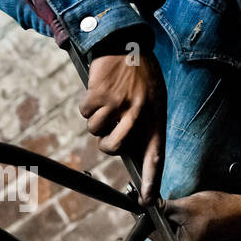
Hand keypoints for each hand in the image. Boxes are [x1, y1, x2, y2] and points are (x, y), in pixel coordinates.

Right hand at [79, 51, 165, 203]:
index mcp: (155, 116)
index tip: (147, 200)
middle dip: (105, 143)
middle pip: (113, 148)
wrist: (125, 40)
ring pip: (95, 130)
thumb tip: (129, 148)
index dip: (151, 180)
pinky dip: (86, 105)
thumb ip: (144, 122)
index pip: (155, 155)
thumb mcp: (152, 96)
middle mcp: (139, 114)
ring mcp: (118, 105)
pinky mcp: (99, 96)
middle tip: (108, 127)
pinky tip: (98, 90)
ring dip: (95, 118)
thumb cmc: (140, 71)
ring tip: (106, 98)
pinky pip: (85, 114)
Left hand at [131, 191, 240, 240]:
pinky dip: (166, 222)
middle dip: (144, 230)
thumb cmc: (218, 212)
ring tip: (146, 207)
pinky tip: (161, 208)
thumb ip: (160, 209)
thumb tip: (142, 204)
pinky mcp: (194, 238)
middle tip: (135, 213)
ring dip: (155, 224)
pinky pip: (174, 232)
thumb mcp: (184, 208)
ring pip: (164, 238)